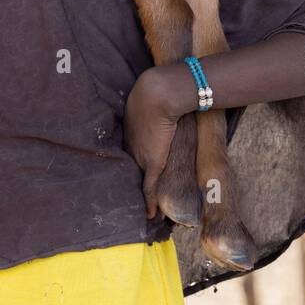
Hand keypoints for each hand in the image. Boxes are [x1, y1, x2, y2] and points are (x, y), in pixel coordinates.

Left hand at [124, 64, 196, 218]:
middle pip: (130, 168)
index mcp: (130, 130)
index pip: (130, 151)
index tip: (133, 171)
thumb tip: (175, 96)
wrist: (160, 93)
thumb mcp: (155, 95)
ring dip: (143, 195)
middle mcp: (131, 145)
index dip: (133, 162)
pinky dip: (150, 202)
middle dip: (132, 181)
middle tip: (133, 196)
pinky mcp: (152, 163)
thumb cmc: (160, 88)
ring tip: (144, 209)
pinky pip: (149, 187)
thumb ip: (161, 101)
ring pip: (139, 180)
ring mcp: (140, 155)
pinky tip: (151, 215)